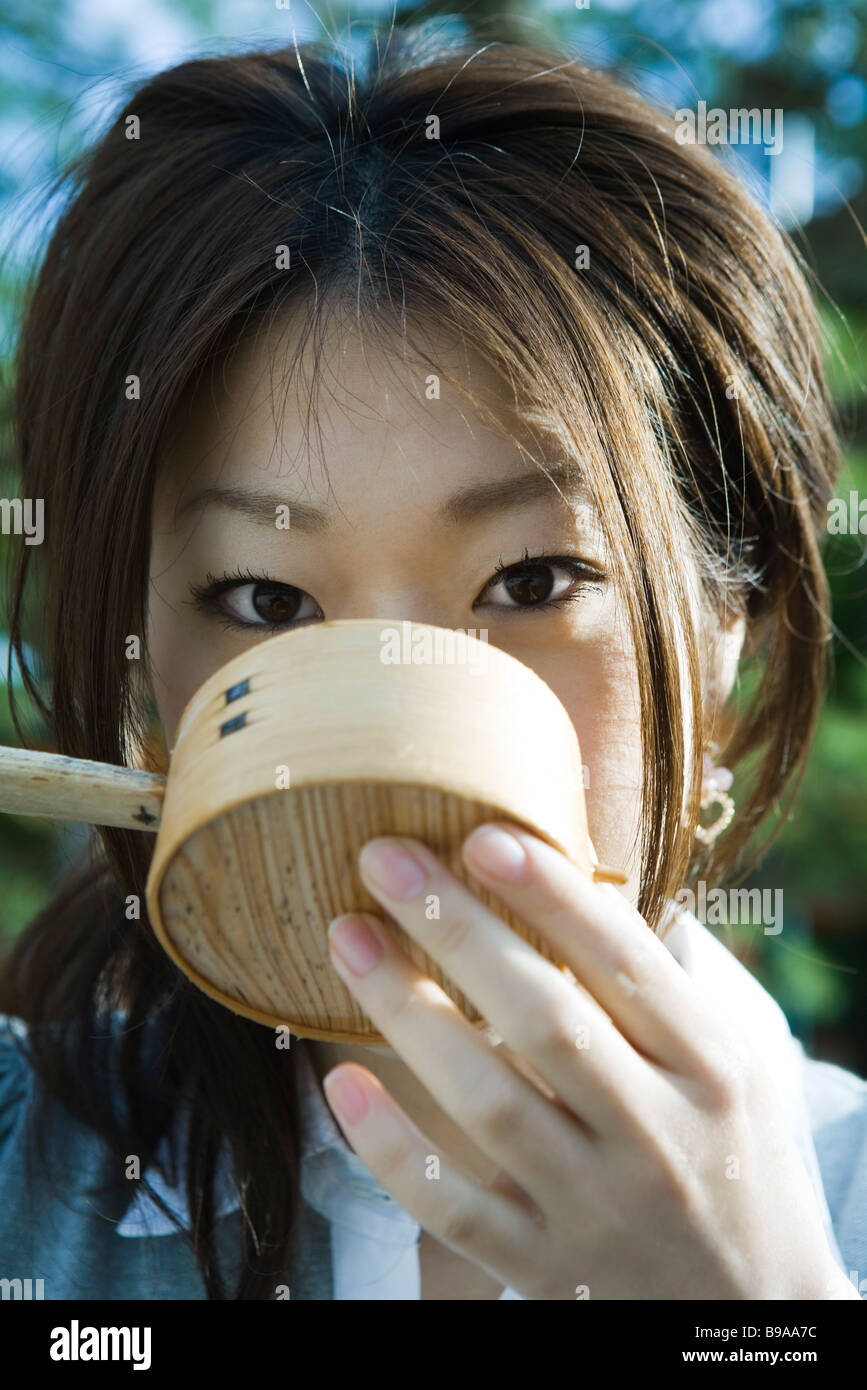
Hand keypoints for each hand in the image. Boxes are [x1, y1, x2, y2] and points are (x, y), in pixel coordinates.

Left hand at [321, 823, 855, 1299]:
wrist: (755, 1313)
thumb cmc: (736, 1156)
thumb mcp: (744, 1061)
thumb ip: (677, 979)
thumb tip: (591, 879)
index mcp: (709, 1067)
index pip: (625, 963)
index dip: (552, 894)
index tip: (481, 836)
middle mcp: (655, 1133)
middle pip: (544, 1018)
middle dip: (458, 928)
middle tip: (383, 857)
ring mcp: (594, 1205)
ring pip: (489, 1101)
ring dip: (409, 1010)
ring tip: (348, 936)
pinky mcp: (543, 1266)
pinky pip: (455, 1208)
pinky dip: (394, 1149)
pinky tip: (344, 1082)